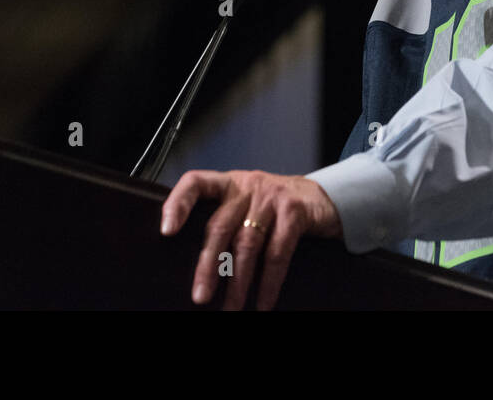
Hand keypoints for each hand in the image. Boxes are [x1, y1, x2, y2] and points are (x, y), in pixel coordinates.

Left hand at [159, 169, 341, 309]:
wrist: (326, 198)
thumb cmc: (276, 208)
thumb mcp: (248, 204)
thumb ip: (225, 220)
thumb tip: (199, 268)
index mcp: (229, 184)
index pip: (195, 183)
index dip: (178, 204)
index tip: (166, 231)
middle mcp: (247, 186)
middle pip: (220, 226)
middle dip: (208, 266)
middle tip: (200, 297)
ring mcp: (272, 198)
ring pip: (247, 244)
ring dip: (238, 282)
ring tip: (231, 309)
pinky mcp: (295, 212)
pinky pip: (277, 253)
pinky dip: (269, 282)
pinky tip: (263, 302)